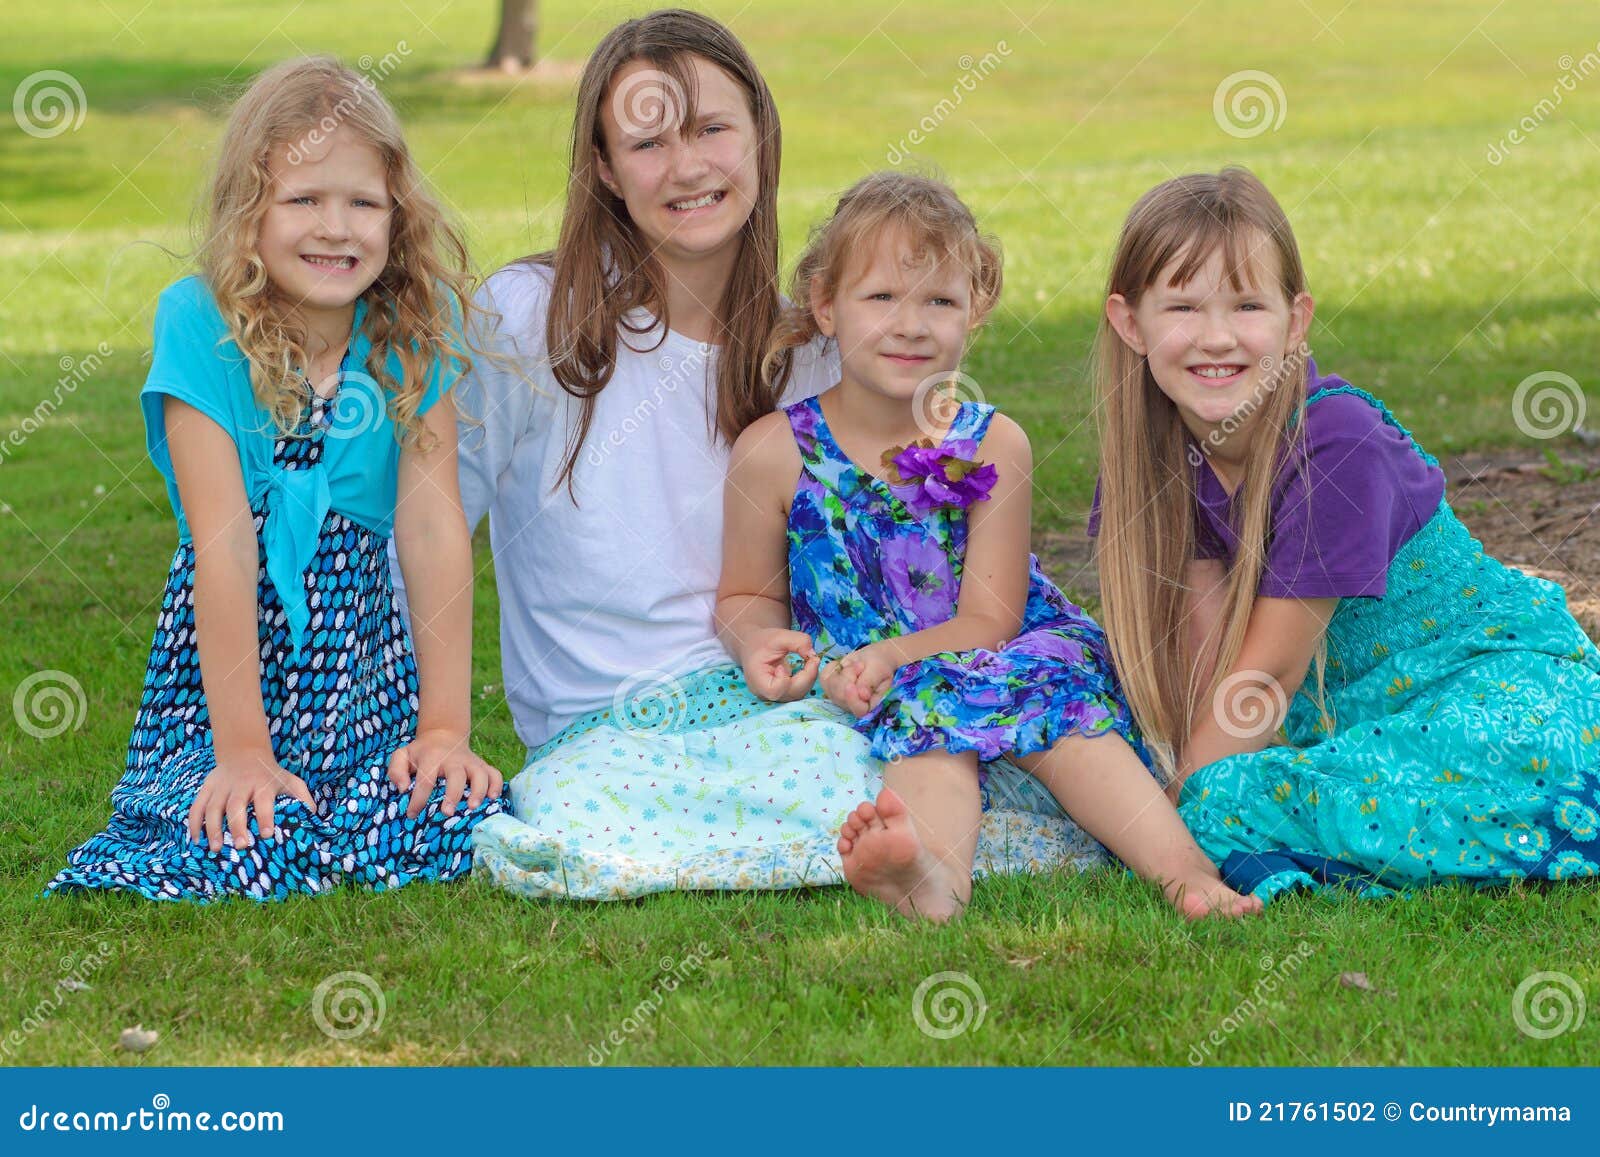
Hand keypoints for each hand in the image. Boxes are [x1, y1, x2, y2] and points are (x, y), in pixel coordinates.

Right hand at [188, 747, 316, 851]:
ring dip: (212, 828)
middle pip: (236, 805)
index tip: (267, 835)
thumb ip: (302, 797)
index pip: (264, 801)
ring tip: (215, 849)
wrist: (244, 752)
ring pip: (213, 807)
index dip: (265, 817)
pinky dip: (194, 823)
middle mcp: (240, 784)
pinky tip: (196, 840)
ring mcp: (221, 786)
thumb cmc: (271, 775)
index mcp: (263, 784)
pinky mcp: (207, 787)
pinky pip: (197, 806)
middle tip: (241, 846)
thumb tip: (314, 816)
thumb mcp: (290, 781)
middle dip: (237, 826)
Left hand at [387, 728, 504, 818]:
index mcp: (432, 757)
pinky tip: (492, 798)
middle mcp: (453, 759)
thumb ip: (396, 770)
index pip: (425, 780)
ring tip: (473, 807)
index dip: (418, 799)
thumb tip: (403, 788)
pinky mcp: (482, 765)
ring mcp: (470, 762)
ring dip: (479, 790)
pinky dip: (497, 785)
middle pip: (456, 776)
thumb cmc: (421, 753)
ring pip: (480, 774)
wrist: (443, 735)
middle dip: (453, 794)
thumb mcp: (402, 755)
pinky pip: (494, 773)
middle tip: (447, 812)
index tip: (412, 814)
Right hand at [740, 628, 819, 701]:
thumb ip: (798, 641)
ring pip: (798, 694)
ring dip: (809, 678)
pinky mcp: (783, 693)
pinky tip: (808, 666)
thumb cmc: (763, 642)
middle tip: (814, 658)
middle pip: (790, 693)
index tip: (783, 665)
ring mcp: (774, 695)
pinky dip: (807, 679)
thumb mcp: (779, 636)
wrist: (755, 646)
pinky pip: (799, 691)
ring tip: (811, 660)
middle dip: (807, 676)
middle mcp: (764, 692)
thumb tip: (813, 655)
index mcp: (756, 679)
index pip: (773, 691)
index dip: (784, 680)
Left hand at [819, 644, 895, 716]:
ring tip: (855, 665)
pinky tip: (843, 665)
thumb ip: (870, 682)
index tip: (851, 685)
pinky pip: (824, 677)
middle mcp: (851, 704)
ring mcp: (838, 696)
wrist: (873, 657)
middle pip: (840, 696)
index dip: (852, 700)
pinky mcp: (829, 686)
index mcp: (868, 704)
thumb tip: (862, 695)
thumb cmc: (879, 665)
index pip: (858, 710)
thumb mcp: (879, 670)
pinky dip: (832, 667)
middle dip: (849, 676)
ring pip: (830, 686)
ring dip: (843, 671)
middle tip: (861, 665)